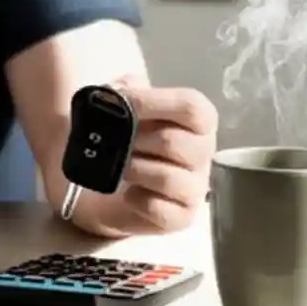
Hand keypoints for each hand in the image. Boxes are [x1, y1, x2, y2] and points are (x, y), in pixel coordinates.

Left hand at [114, 83, 217, 232]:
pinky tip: (128, 193)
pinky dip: (136, 199)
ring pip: (168, 177)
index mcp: (196, 121)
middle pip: (177, 143)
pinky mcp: (181, 217)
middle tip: (118, 142)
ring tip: (120, 167)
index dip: (155, 102)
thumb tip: (122, 90)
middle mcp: (203, 153)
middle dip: (137, 140)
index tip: (125, 101)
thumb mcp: (120, 104)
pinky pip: (159, 208)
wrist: (103, 185)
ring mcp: (195, 188)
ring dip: (133, 169)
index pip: (193, 107)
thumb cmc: (121, 138)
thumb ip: (124, 88)